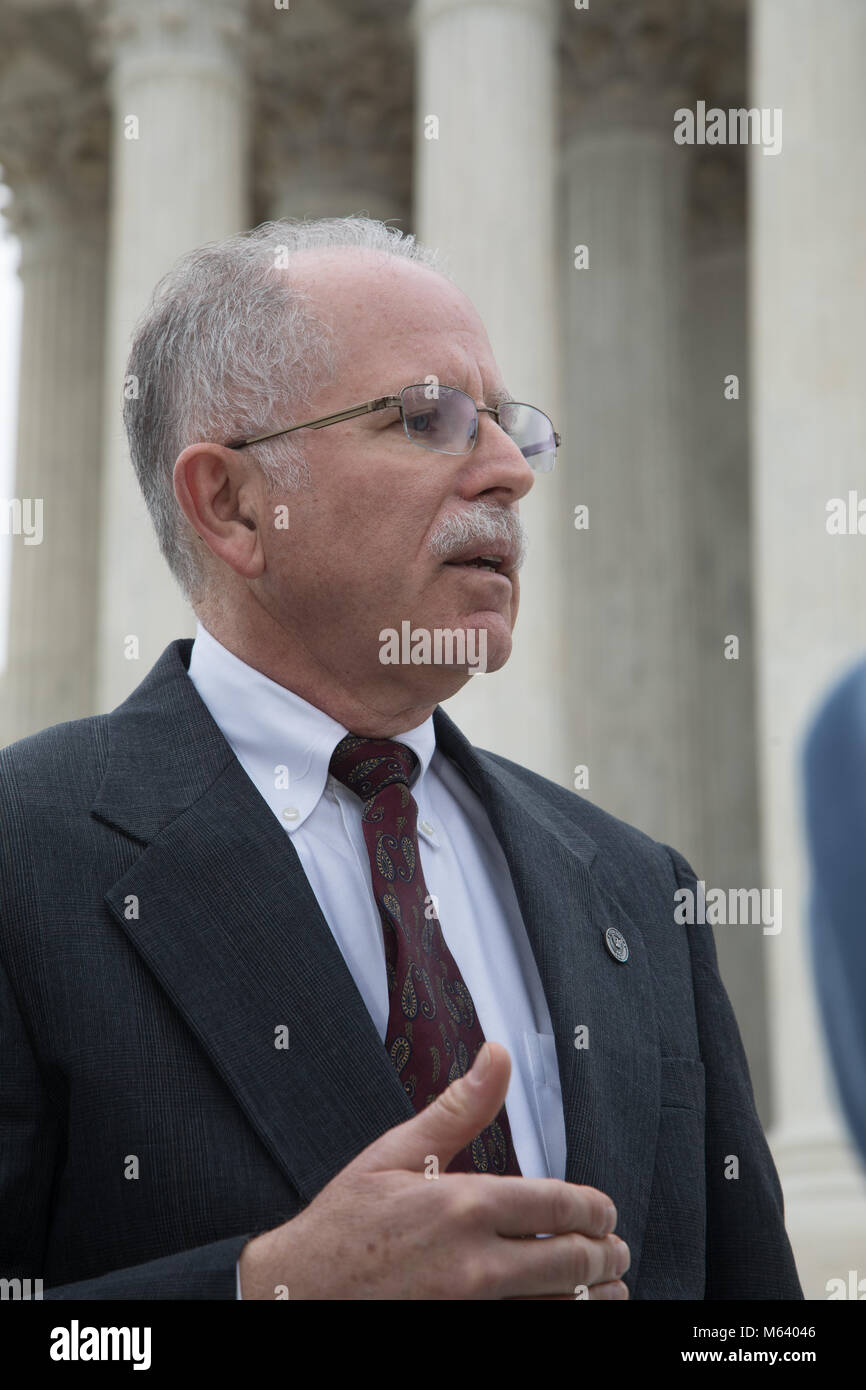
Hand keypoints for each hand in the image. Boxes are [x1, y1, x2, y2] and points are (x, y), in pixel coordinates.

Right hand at [238, 1041, 629, 1298]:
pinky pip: (536, 1335)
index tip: (603, 1213)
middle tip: (615, 1251)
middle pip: (574, 1262)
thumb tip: (498, 1054)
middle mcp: (477, 1267)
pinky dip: (561, 1323)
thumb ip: (458, 1109)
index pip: (561, 1205)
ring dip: (597, 1299)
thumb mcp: (393, 1156)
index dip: (595, 1210)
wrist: (295, 1298)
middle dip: (605, 1255)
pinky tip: (565, 1313)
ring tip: (606, 1289)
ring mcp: (475, 1316)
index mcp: (464, 1206)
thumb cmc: (344, 1226)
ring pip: (566, 1310)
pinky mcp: (468, 1343)